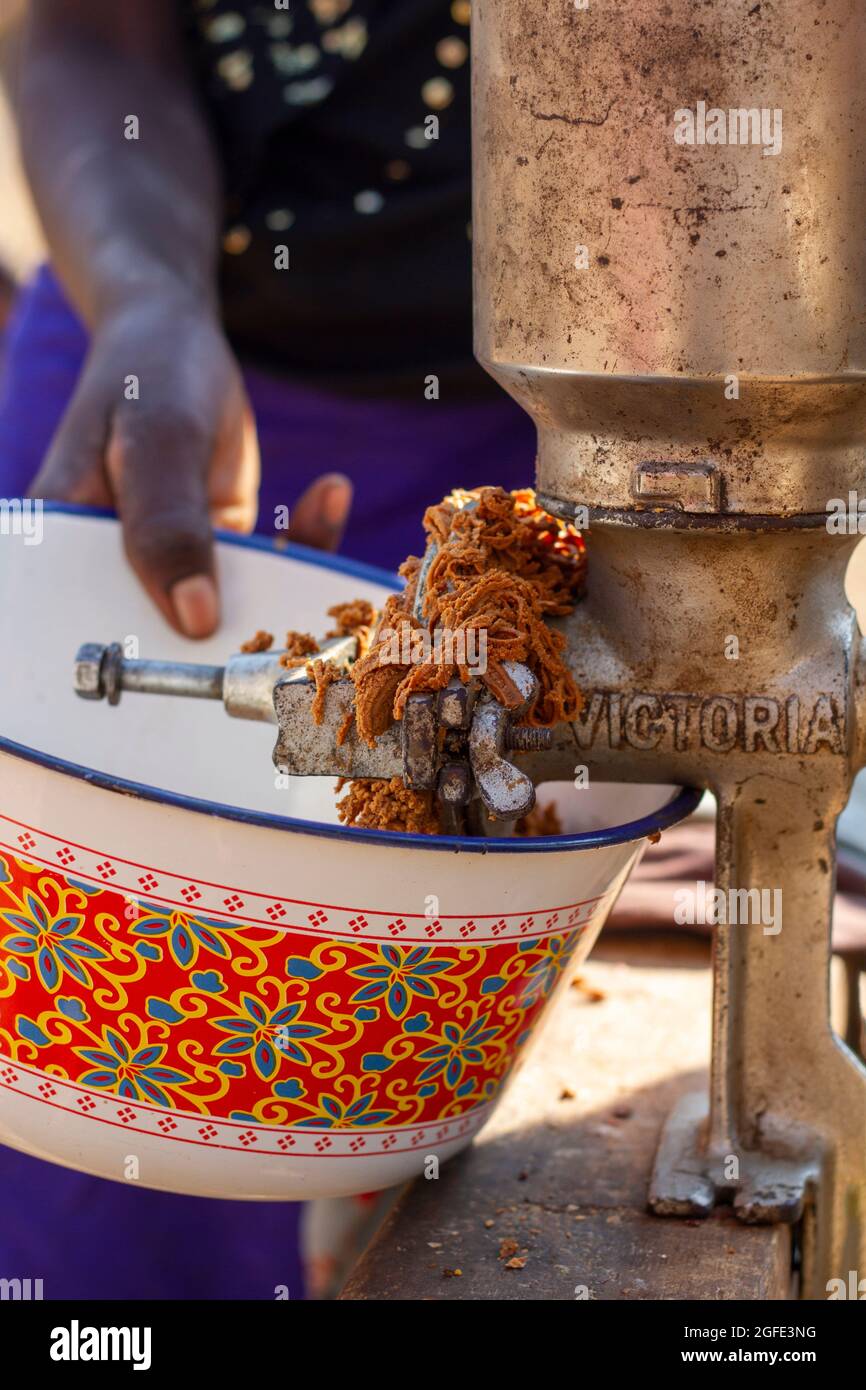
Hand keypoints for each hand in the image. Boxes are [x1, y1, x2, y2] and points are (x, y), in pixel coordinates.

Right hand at [31, 295, 351, 635]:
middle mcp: (116, 570)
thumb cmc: (145, 375)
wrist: (172, 338)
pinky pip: (270, 568)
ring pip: (233, 609)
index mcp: (68, 550)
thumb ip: (167, 525)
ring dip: (287, 591)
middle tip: (302, 625)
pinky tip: (328, 492)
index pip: (99, 626)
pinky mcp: (220, 553)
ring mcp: (173, 566)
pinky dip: (306, 540)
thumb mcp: (157, 440)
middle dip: (238, 636)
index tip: (226, 660)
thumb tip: (193, 618)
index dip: (155, 662)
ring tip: (329, 548)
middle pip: (173, 636)